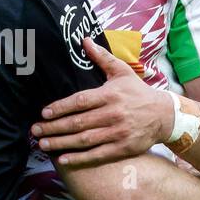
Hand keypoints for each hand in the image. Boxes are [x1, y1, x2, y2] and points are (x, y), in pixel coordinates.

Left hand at [31, 38, 173, 165]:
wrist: (164, 115)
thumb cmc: (138, 92)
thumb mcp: (122, 72)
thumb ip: (102, 57)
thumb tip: (84, 40)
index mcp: (110, 94)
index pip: (80, 101)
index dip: (61, 107)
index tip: (44, 113)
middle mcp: (113, 114)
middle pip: (78, 122)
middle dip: (54, 127)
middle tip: (35, 131)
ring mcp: (117, 133)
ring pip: (84, 140)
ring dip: (62, 143)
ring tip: (43, 144)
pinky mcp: (122, 148)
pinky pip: (97, 155)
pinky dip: (79, 158)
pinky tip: (63, 159)